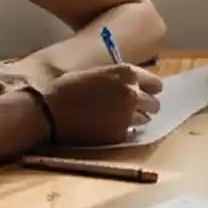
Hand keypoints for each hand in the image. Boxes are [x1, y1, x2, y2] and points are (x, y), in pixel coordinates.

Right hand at [41, 65, 163, 145]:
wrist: (50, 110)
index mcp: (128, 73)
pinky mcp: (119, 134)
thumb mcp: (98, 73)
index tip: (143, 94)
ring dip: (135, 119)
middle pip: (155, 104)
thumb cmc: (69, 88)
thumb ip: (120, 79)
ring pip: (146, 119)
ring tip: (115, 118)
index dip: (149, 90)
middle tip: (131, 109)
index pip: (156, 84)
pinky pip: (130, 133)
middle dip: (145, 106)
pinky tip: (106, 127)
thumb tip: (136, 86)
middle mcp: (132, 93)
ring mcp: (128, 115)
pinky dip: (122, 131)